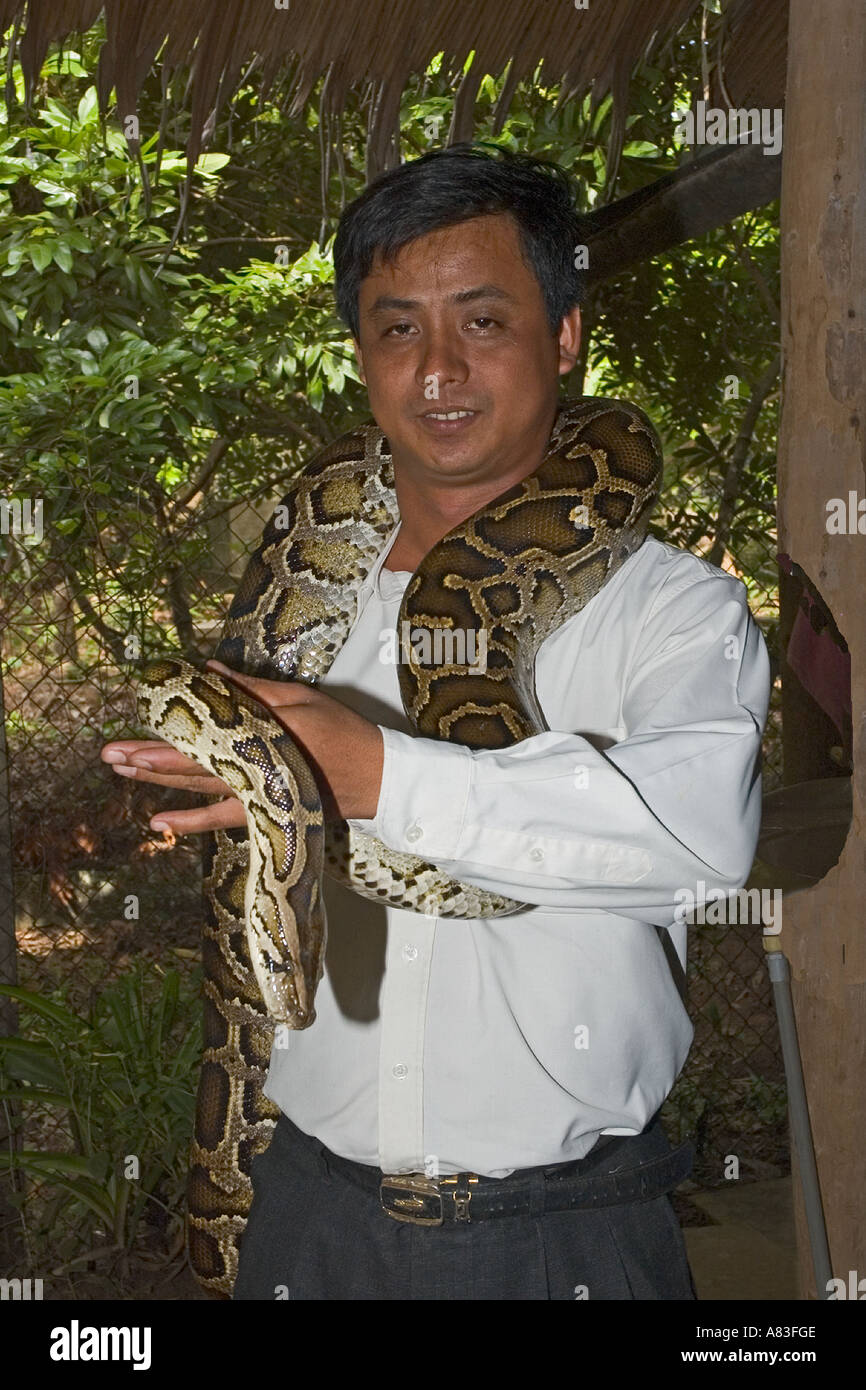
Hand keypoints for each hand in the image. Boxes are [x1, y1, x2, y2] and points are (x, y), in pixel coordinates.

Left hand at [101, 659, 384, 836]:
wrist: (378, 779)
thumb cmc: (342, 733)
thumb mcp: (301, 700)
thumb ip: (253, 689)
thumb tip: (207, 670)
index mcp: (257, 734)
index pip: (200, 737)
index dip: (161, 738)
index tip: (130, 734)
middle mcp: (250, 767)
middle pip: (188, 765)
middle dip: (145, 760)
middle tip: (108, 755)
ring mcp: (254, 793)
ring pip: (195, 789)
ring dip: (156, 784)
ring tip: (122, 774)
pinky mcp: (264, 811)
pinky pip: (219, 819)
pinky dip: (189, 822)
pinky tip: (159, 822)